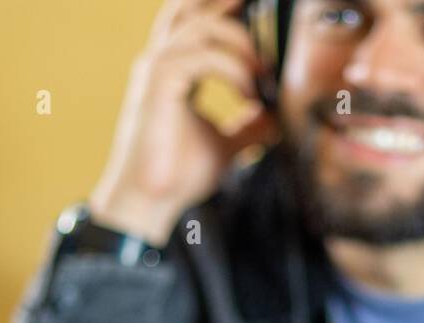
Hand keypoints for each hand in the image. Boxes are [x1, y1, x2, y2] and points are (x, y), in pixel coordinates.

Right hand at [89, 0, 276, 245]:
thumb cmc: (177, 176)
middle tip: (263, 13)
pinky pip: (204, 57)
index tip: (256, 7)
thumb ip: (247, 126)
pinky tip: (250, 97)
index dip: (222, 8)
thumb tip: (274, 118)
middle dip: (225, 4)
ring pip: (202, 26)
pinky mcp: (159, 83)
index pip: (193, 22)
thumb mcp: (225, 146)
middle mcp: (161, 62)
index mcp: (173, 71)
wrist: (150, 202)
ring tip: (261, 76)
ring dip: (241, 45)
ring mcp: (157, 69)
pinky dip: (235, 72)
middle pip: (189, 8)